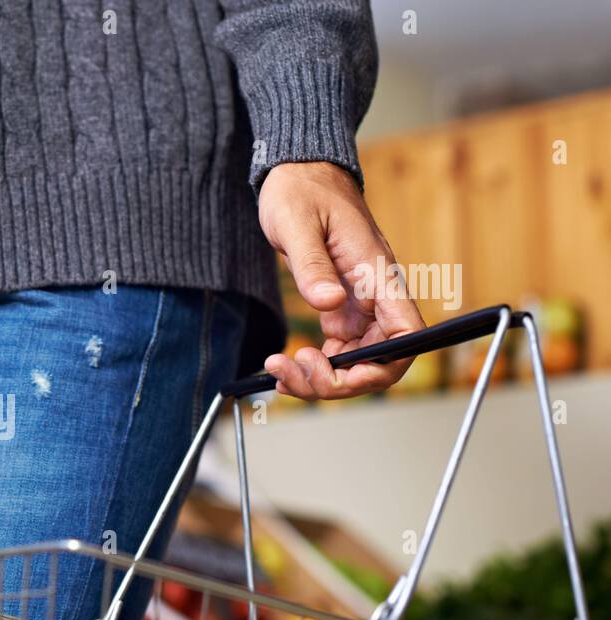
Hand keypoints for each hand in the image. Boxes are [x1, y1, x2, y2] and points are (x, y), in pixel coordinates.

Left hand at [258, 161, 425, 399]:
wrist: (299, 172)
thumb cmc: (301, 190)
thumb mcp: (297, 223)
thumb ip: (313, 265)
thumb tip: (328, 304)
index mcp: (378, 274)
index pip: (405, 336)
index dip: (381, 367)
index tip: (338, 374)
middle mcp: (377, 295)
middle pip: (380, 361)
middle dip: (339, 381)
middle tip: (291, 371)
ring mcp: (361, 304)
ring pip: (356, 361)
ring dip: (321, 378)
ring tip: (279, 368)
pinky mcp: (342, 306)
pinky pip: (338, 350)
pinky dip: (315, 365)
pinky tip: (285, 366)